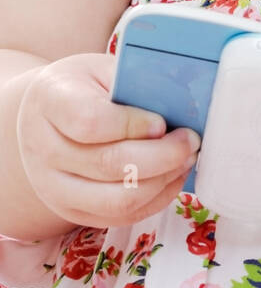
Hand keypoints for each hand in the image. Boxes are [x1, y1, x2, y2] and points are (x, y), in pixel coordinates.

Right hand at [17, 53, 201, 230]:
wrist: (45, 118)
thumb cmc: (83, 87)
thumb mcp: (101, 69)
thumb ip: (135, 82)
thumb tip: (180, 102)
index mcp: (49, 102)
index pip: (90, 122)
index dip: (132, 124)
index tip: (162, 121)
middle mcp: (43, 149)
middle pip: (107, 165)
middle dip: (161, 156)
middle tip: (190, 141)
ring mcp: (53, 188)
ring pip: (115, 201)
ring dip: (162, 182)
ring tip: (186, 159)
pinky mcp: (71, 211)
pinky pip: (119, 218)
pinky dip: (154, 200)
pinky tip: (172, 177)